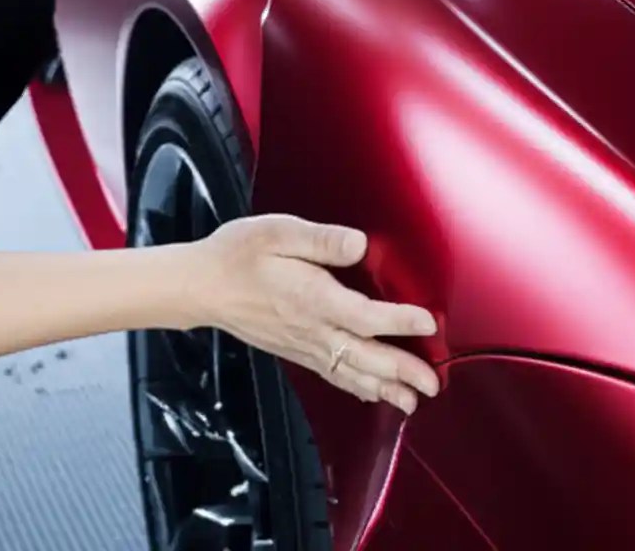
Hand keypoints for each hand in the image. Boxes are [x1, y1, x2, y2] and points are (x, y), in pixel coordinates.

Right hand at [176, 214, 439, 414]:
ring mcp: (303, 345)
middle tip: (433, 384)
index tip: (428, 323)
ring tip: (412, 402)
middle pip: (364, 356)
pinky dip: (355, 387)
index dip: (399, 321)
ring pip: (350, 372)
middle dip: (401, 371)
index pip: (364, 316)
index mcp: (311, 298)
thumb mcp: (277, 232)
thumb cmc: (237, 255)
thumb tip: (359, 245)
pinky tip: (371, 393)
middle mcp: (311, 328)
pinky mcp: (295, 351)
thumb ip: (321, 240)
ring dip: (383, 388)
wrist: (201, 286)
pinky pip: (331, 374)